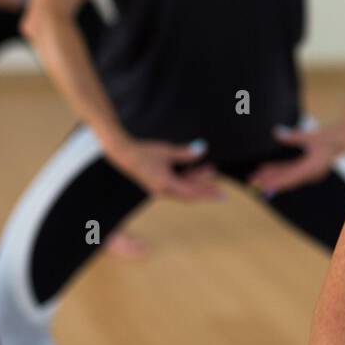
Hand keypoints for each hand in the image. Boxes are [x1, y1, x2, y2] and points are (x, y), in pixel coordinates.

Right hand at [105, 136, 223, 201]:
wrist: (123, 154)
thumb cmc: (144, 151)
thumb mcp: (166, 151)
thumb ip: (185, 153)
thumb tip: (202, 149)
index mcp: (165, 184)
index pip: (191, 192)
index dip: (207, 193)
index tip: (221, 195)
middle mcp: (162, 190)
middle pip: (189, 194)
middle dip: (205, 190)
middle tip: (221, 191)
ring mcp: (159, 189)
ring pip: (183, 189)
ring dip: (197, 182)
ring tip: (211, 170)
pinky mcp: (157, 184)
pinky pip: (176, 185)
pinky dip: (187, 179)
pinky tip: (195, 170)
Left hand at [247, 122, 344, 197]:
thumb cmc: (329, 136)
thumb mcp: (311, 136)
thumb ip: (293, 136)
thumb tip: (276, 133)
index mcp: (312, 168)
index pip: (290, 178)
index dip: (275, 181)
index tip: (262, 185)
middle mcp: (310, 174)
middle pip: (286, 179)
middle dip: (269, 179)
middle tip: (252, 181)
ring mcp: (310, 173)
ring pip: (288, 176)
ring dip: (273, 175)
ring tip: (257, 175)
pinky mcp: (309, 168)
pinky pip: (292, 172)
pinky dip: (280, 171)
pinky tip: (269, 169)